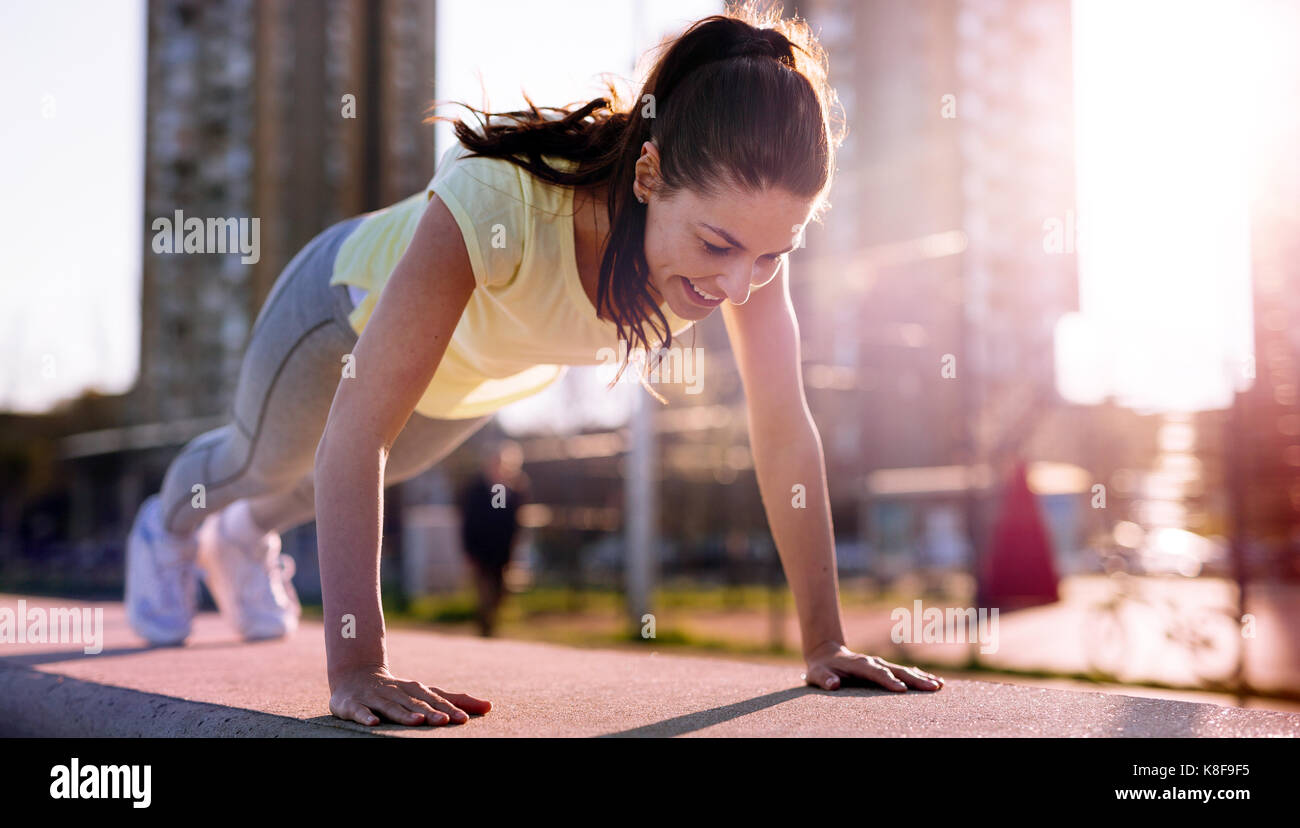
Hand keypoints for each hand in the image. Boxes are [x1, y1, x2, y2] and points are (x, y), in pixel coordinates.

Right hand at [329, 665, 491, 726]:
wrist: (355, 676)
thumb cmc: (398, 690)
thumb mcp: (426, 694)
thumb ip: (455, 701)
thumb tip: (489, 706)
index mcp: (415, 690)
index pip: (435, 701)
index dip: (449, 709)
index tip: (463, 720)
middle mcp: (397, 692)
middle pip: (415, 704)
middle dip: (431, 712)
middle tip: (446, 721)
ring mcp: (375, 698)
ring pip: (391, 707)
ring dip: (404, 714)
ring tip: (418, 721)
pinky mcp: (353, 704)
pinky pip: (360, 711)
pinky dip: (366, 716)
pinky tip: (374, 724)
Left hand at [803, 642, 943, 692]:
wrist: (826, 653)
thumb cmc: (821, 668)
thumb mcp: (816, 674)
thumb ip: (824, 679)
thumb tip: (834, 684)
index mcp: (859, 664)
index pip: (876, 673)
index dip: (889, 680)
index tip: (902, 689)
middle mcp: (873, 662)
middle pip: (896, 670)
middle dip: (915, 679)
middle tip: (932, 687)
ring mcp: (881, 664)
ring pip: (904, 670)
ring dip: (922, 677)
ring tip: (939, 685)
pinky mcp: (885, 668)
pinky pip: (905, 672)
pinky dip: (920, 676)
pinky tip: (935, 682)